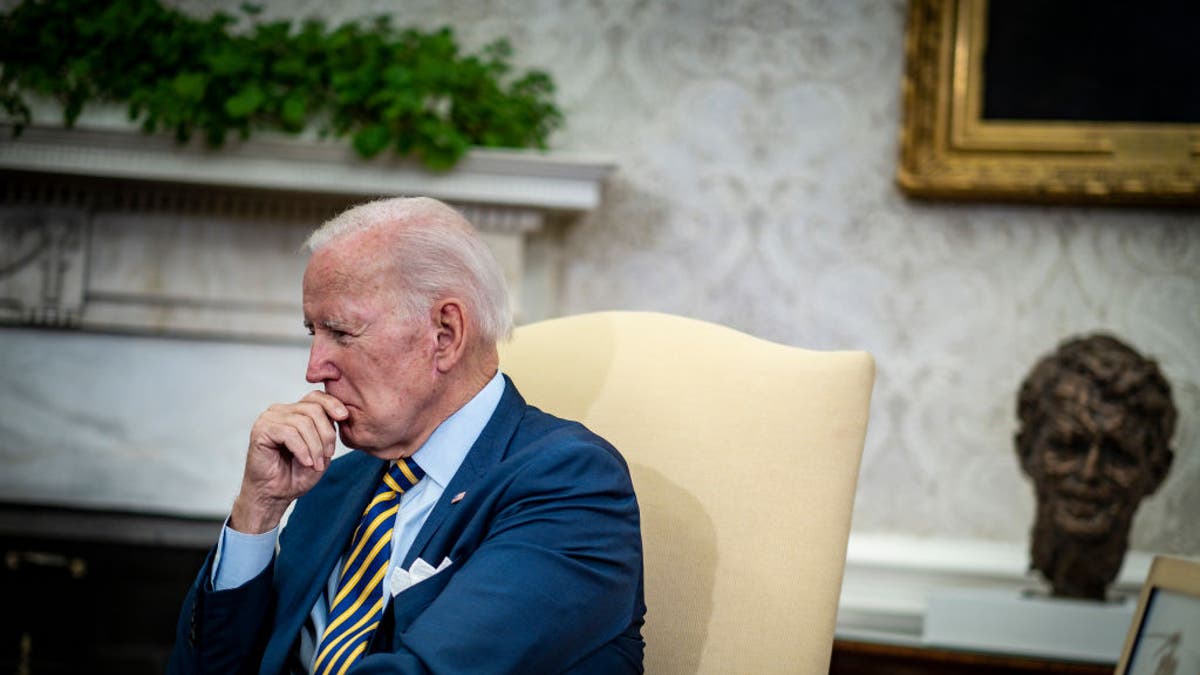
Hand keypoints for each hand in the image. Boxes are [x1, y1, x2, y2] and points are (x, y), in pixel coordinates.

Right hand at [230, 391, 348, 533]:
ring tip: (315, 464)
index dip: (332, 404)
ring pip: (303, 422)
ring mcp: (269, 418)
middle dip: (326, 435)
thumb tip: (342, 411)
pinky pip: (289, 433)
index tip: (344, 417)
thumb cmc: (296, 474)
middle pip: (313, 409)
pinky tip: (305, 462)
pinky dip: (302, 450)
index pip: (316, 397)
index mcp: (294, 411)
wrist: (275, 494)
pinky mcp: (261, 430)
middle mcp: (280, 411)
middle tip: (327, 456)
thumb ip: (329, 430)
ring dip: (314, 446)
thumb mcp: (321, 450)